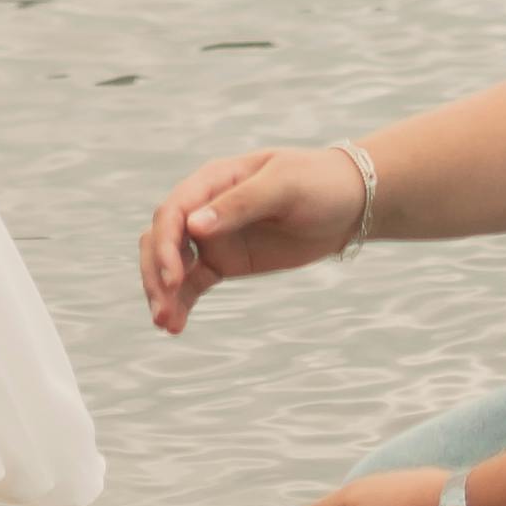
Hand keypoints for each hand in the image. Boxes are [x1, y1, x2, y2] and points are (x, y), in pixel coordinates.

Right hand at [139, 136, 367, 336]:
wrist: (349, 202)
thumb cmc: (318, 182)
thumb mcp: (283, 186)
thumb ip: (239, 204)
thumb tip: (192, 226)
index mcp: (214, 180)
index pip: (173, 212)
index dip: (166, 245)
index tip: (174, 279)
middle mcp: (205, 208)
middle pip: (161, 239)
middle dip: (156, 274)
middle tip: (163, 310)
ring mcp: (213, 236)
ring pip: (170, 264)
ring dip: (162, 292)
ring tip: (166, 324)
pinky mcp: (224, 261)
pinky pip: (192, 283)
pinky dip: (180, 302)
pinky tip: (175, 325)